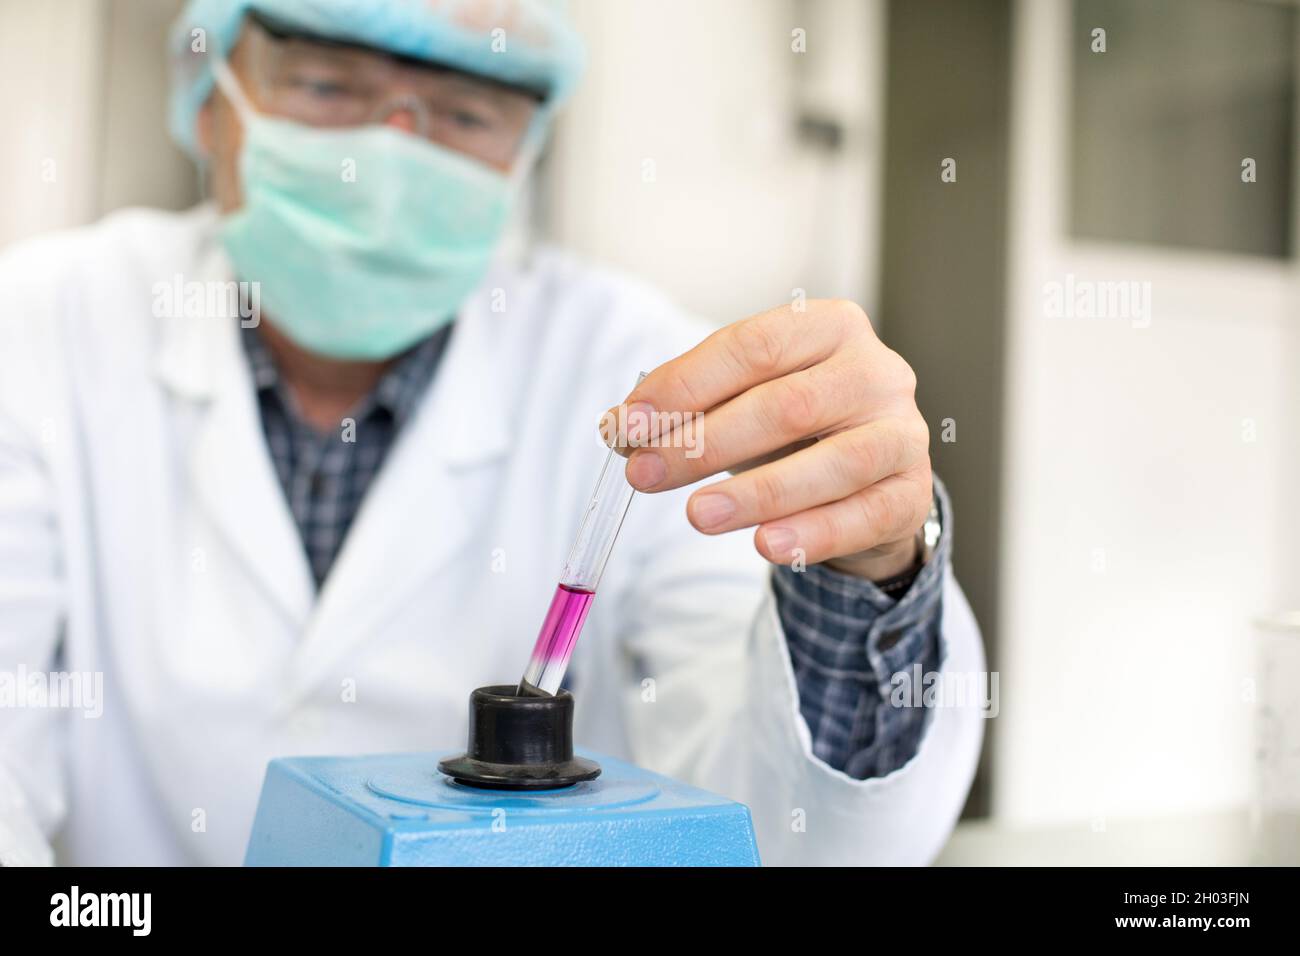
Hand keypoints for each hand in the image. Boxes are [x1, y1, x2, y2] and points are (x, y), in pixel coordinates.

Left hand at [599, 300, 931, 581]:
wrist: (866, 478)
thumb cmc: (795, 429)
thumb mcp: (740, 401)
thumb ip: (686, 406)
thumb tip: (620, 426)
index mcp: (829, 327)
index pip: (752, 348)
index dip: (685, 386)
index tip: (628, 425)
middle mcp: (876, 371)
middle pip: (787, 404)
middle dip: (705, 442)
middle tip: (643, 475)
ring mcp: (904, 432)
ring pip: (833, 462)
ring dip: (757, 492)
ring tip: (698, 515)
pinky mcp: (912, 494)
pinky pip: (864, 516)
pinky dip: (814, 532)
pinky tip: (767, 546)